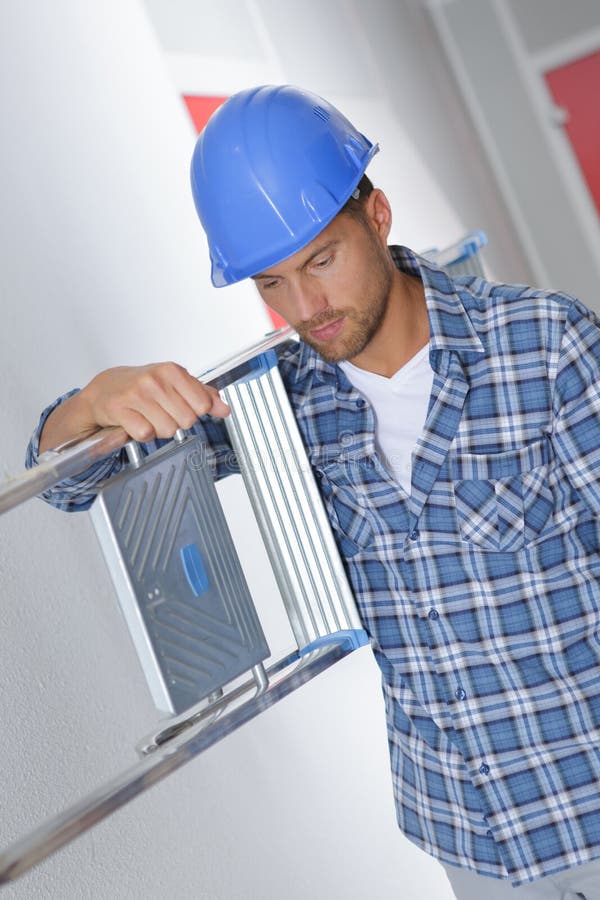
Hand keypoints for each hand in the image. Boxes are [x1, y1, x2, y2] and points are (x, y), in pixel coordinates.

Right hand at [38, 362, 230, 452]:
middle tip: (161, 412)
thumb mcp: (174, 384)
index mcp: (172, 371)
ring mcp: (137, 394)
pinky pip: (146, 434)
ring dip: (159, 429)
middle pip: (187, 420)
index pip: (203, 404)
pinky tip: (137, 422)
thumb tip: (224, 409)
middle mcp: (155, 380)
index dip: (195, 411)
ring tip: (148, 416)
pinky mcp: (121, 409)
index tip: (182, 406)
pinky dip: (142, 434)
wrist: (105, 388)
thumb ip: (202, 395)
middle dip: (176, 422)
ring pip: (168, 430)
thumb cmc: (141, 386)